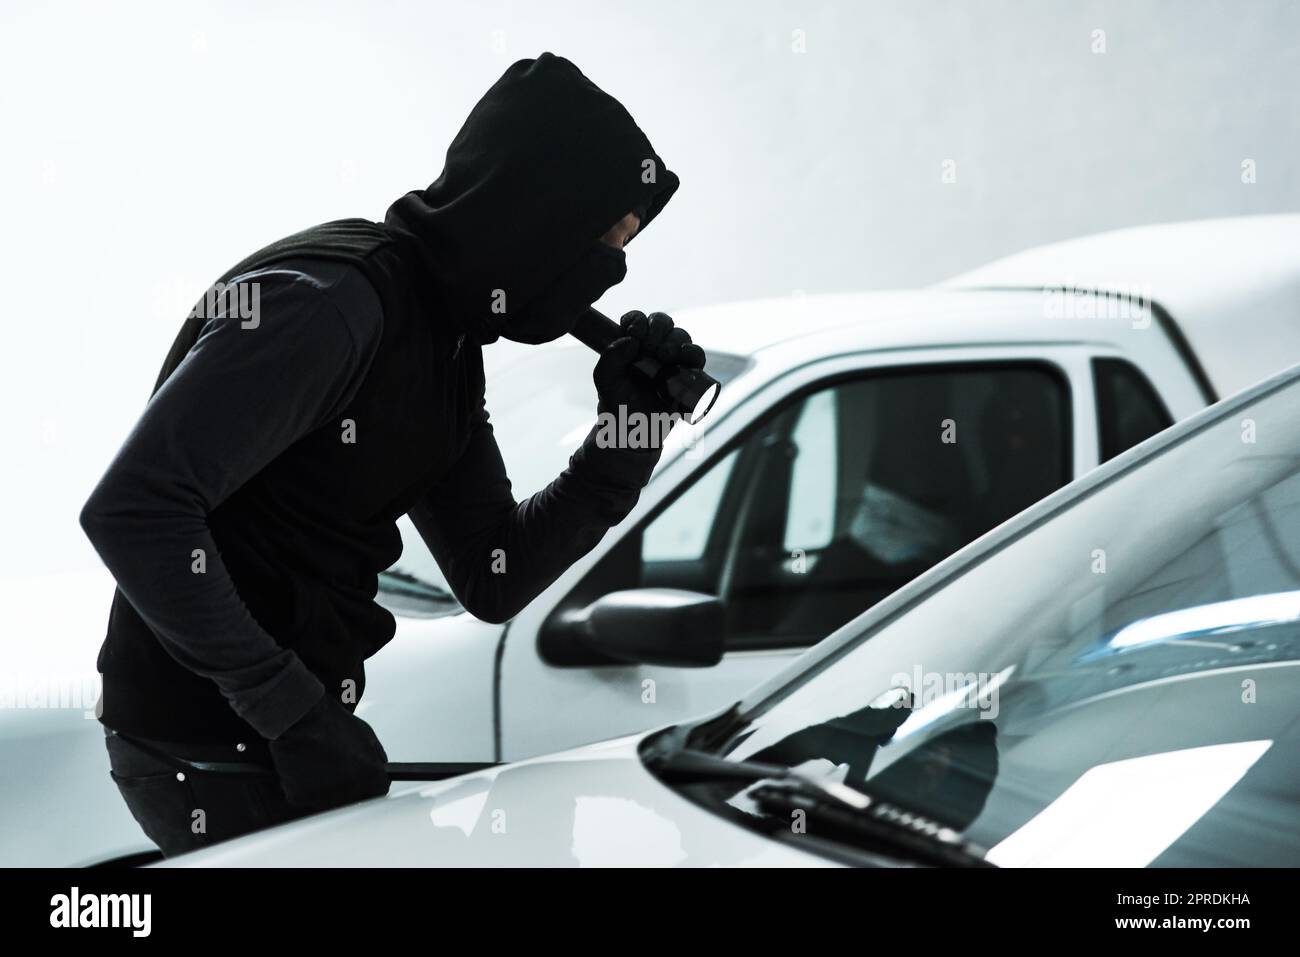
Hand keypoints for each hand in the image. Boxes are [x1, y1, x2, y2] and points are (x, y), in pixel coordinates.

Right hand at [267, 693, 389, 812]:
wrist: (301, 719)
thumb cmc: (332, 723)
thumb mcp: (367, 735)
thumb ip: (377, 757)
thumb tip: (381, 769)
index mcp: (370, 776)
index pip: (378, 791)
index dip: (370, 784)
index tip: (364, 780)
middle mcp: (351, 791)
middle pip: (352, 800)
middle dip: (347, 788)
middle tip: (336, 771)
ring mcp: (325, 798)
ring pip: (327, 802)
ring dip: (324, 791)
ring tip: (317, 767)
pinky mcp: (300, 799)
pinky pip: (304, 799)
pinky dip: (302, 789)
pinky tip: (303, 770)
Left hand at [593, 310, 706, 417]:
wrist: (633, 432)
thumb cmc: (618, 404)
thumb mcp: (605, 380)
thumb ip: (610, 357)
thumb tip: (632, 340)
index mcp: (634, 344)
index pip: (639, 320)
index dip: (638, 319)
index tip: (633, 331)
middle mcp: (655, 348)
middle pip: (663, 323)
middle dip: (657, 327)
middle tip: (649, 345)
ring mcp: (673, 360)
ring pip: (680, 336)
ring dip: (674, 340)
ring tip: (664, 355)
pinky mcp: (688, 375)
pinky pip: (697, 357)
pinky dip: (693, 352)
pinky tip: (684, 356)